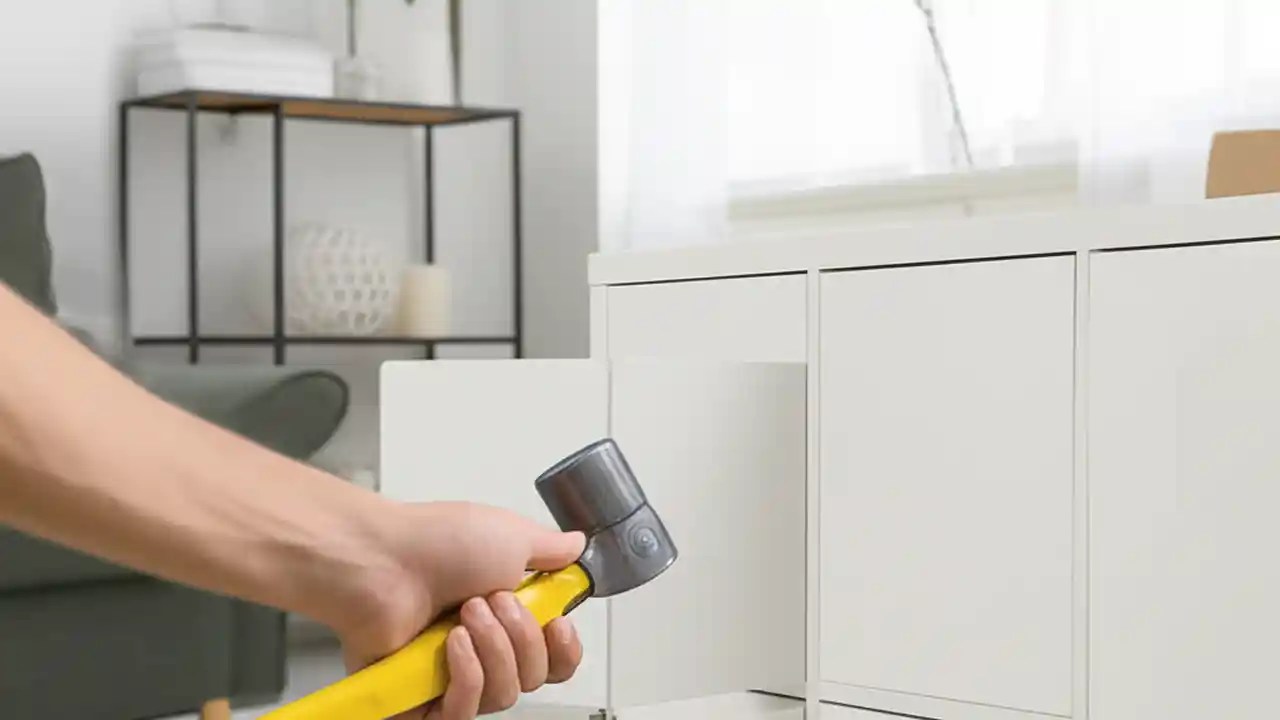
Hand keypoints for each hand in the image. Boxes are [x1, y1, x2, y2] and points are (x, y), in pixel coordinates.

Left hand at [332, 501, 586, 718]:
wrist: (380, 561)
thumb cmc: (437, 543)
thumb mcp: (511, 534)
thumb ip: (550, 549)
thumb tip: (576, 548)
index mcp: (507, 610)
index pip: (553, 655)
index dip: (564, 649)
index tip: (558, 625)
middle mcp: (482, 644)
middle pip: (535, 677)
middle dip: (523, 640)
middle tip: (493, 603)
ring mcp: (450, 672)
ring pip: (503, 696)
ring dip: (494, 653)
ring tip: (465, 618)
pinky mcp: (419, 698)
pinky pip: (463, 712)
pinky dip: (467, 678)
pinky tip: (453, 647)